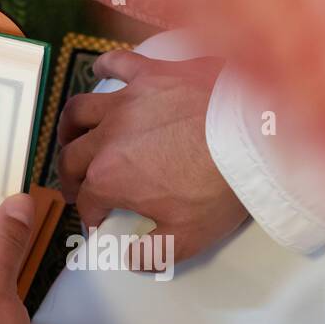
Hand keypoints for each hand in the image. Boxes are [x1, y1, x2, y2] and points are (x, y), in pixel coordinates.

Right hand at [56, 51, 247, 267]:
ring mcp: (128, 100)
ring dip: (70, 128)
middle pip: (73, 157)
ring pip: (79, 110)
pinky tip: (101, 72)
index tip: (98, 222)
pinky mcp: (152, 73)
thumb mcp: (189, 237)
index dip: (90, 216)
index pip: (87, 201)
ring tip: (73, 138)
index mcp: (110, 177)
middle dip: (71, 178)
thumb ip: (154, 253)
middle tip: (78, 188)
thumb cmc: (220, 186)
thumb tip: (132, 260)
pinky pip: (117, 63)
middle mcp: (108, 135)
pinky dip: (104, 68)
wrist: (254, 134)